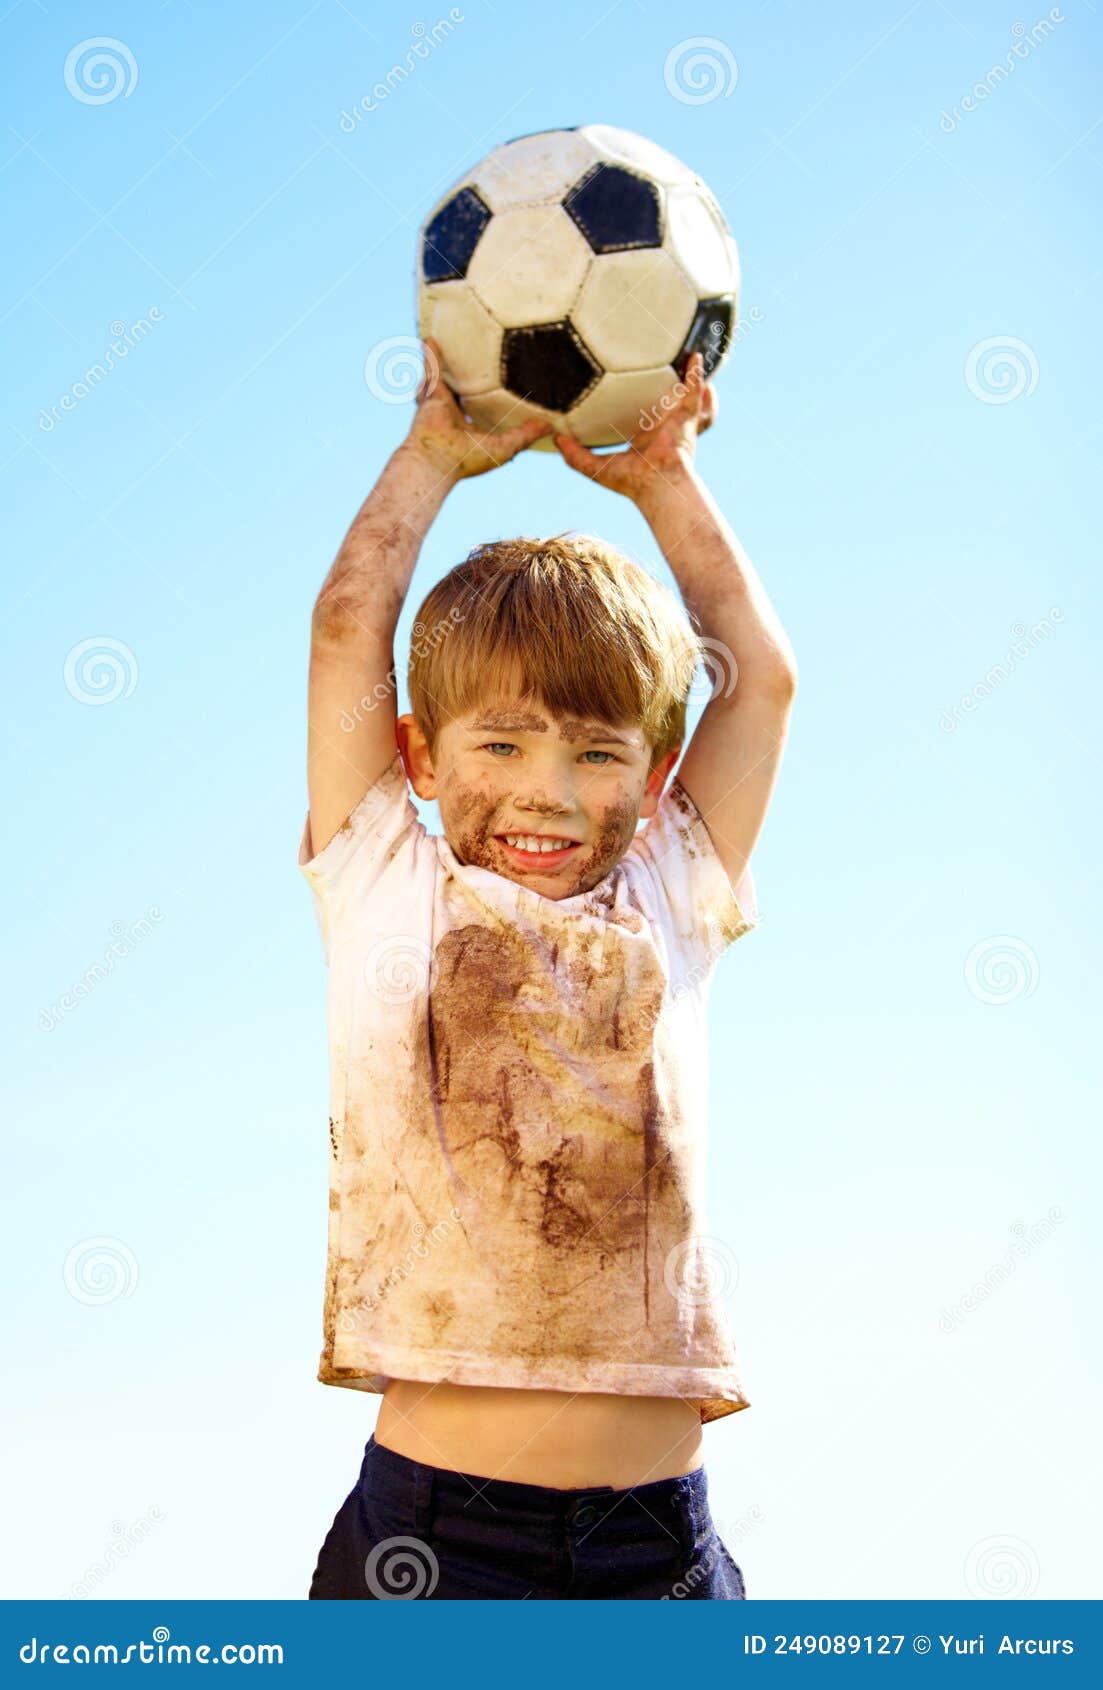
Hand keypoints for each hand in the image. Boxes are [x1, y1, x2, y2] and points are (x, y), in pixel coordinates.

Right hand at [402, 337, 552, 481]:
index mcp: (472, 429)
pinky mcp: (433, 393)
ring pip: (448, 379)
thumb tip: (551, 427)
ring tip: (450, 346)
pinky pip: (433, 369)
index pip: (484, 411)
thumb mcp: (505, 447)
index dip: (492, 401)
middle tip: (478, 363)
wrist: (439, 459)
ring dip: (448, 364)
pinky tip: (430, 339)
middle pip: (464, 392)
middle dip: (468, 381)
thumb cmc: (470, 458)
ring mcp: (443, 403)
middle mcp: (456, 415)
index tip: (504, 389)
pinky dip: (431, 355)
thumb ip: (526, 435)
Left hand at [553, 351, 716, 504]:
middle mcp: (660, 425)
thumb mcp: (595, 467)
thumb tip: (556, 439)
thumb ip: (575, 454)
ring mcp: (675, 420)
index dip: (633, 398)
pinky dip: (696, 375)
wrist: (656, 485)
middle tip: (658, 359)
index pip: (637, 412)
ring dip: (683, 372)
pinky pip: (692, 391)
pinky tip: (696, 356)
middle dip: (663, 380)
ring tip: (685, 351)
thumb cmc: (630, 481)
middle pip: (661, 397)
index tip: (623, 379)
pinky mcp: (685, 418)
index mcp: (642, 435)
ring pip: (680, 391)